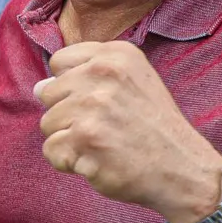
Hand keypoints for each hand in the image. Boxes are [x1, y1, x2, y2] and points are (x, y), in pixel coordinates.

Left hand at [36, 41, 221, 222]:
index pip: (59, 62)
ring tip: (102, 144)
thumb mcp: (133, 82)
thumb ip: (87, 76)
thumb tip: (38, 87)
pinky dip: (69, 162)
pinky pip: (51, 151)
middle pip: (48, 93)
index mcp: (115, 55)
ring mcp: (92, 107)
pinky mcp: (84, 140)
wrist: (183, 168)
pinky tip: (97, 161)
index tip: (98, 101)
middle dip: (67, 115)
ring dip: (69, 140)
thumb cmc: (154, 127)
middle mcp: (102, 74)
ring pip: (47, 123)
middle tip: (103, 127)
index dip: (71, 86)